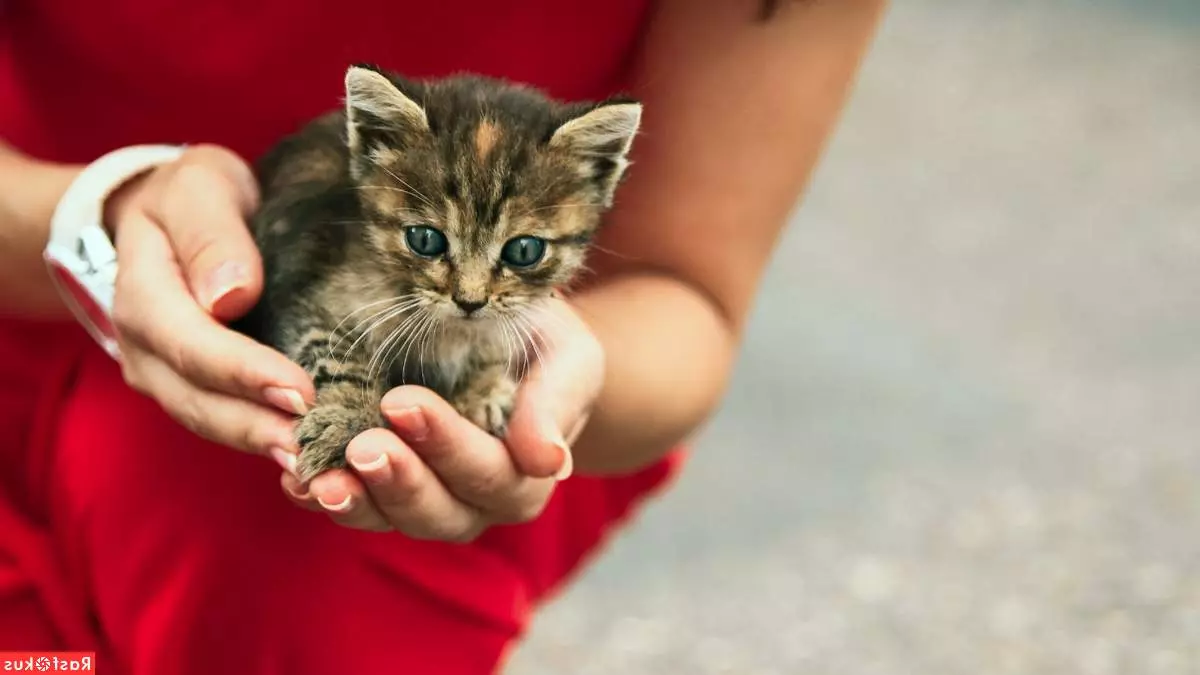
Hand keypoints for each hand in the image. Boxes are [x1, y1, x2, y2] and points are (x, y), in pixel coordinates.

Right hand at [107, 145, 313, 465]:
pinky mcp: (195, 388)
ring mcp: (165, 374)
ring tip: (316, 467)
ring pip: (210, 421)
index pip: (191, 343)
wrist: (169, 213)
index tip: (301, 392)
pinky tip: (309, 460)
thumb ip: (210, 233)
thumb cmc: (194, 195)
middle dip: (257, 426)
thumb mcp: (201, 186)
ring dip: (261, 446)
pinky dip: (263, 442)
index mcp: (144, 291)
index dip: (244, 372)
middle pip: (198, 399)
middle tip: (316, 448)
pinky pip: (225, 422)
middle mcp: (145, 345)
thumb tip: (231, 294)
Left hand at [280, 297, 603, 538]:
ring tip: (320, 476)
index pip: (494, 476)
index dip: (448, 447)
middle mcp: (479, 502)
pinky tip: (294, 476)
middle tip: (361, 444)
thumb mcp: (564, 355)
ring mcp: (429, 501)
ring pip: (393, 519)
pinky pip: (355, 506)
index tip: (401, 402)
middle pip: (442, 511)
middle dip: (400, 479)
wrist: (501, 338)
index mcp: (529, 475)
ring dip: (357, 500)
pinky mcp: (384, 492)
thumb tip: (547, 461)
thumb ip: (556, 401)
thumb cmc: (538, 341)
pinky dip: (322, 495)